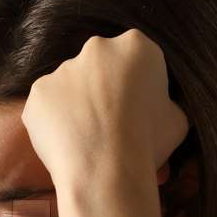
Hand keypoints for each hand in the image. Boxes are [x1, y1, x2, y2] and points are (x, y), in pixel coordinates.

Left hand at [21, 30, 189, 188]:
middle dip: (105, 88)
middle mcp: (96, 48)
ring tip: (87, 139)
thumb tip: (155, 107)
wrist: (105, 170)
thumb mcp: (177, 118)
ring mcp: (62, 68)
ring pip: (72, 86)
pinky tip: (68, 142)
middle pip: (101, 67)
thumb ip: (163, 102)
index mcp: (136, 46)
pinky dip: (55, 121)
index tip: (139, 110)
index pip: (138, 60)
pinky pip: (48, 105)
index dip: (139, 86)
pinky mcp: (39, 92)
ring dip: (78, 105)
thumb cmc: (148, 144)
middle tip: (111, 123)